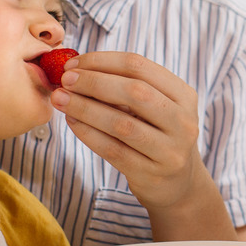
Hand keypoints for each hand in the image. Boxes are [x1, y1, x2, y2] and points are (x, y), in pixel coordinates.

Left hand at [50, 51, 201, 211]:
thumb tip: (78, 69)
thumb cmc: (158, 136)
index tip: (74, 63)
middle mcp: (182, 122)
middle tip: (65, 80)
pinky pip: (113, 149)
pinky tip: (72, 122)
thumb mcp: (156, 107)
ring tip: (60, 99)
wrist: (177, 183)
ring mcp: (170, 150)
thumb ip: (127, 87)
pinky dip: (88, 133)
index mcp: (184, 96)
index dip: (102, 61)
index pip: (140, 66)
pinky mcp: (151, 174)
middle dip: (93, 82)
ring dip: (85, 108)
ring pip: (121, 123)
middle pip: (135, 92)